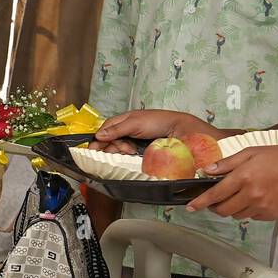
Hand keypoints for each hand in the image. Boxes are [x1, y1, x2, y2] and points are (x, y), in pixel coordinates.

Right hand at [89, 109, 219, 153]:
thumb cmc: (162, 122)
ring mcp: (136, 142)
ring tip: (129, 151)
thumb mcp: (136, 122)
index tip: (94, 149)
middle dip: (110, 145)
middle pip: (110, 140)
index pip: (106, 129)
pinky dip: (126, 156)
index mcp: (126, 120)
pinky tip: (131, 155)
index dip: (99, 138)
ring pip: (117, 149)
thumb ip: (116, 129)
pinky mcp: (142, 153)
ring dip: (119, 150)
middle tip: (119, 149)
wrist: (184, 133)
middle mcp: (129, 131)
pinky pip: (127, 157)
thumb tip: (98, 136)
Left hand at [185, 146, 277, 220]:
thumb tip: (207, 170)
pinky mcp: (272, 214)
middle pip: (223, 210)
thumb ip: (228, 163)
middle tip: (215, 200)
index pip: (215, 194)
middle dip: (215, 207)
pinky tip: (254, 200)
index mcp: (243, 178)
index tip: (191, 207)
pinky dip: (249, 211)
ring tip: (238, 196)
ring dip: (232, 208)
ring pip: (237, 215)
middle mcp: (252, 195)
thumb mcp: (252, 152)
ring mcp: (263, 206)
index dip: (200, 202)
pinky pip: (253, 217)